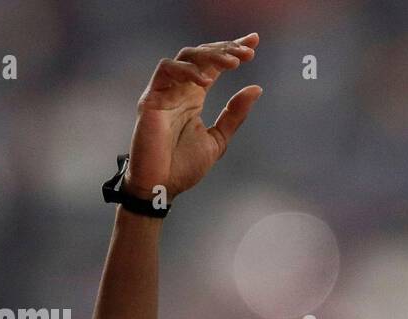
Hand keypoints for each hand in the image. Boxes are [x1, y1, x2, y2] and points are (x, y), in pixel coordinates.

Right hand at [124, 34, 262, 200]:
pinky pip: (167, 70)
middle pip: (201, 55)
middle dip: (226, 48)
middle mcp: (179, 89)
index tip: (254, 42)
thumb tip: (256, 88)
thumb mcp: (218, 139)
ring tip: (234, 63)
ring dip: (211, 55)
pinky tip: (207, 80)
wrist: (161, 186)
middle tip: (248, 51)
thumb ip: (234, 115)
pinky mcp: (151, 98)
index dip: (231, 48)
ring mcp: (164, 91)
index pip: (212, 64)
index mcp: (193, 96)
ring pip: (186, 56)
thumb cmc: (184, 166)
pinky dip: (187, 70)